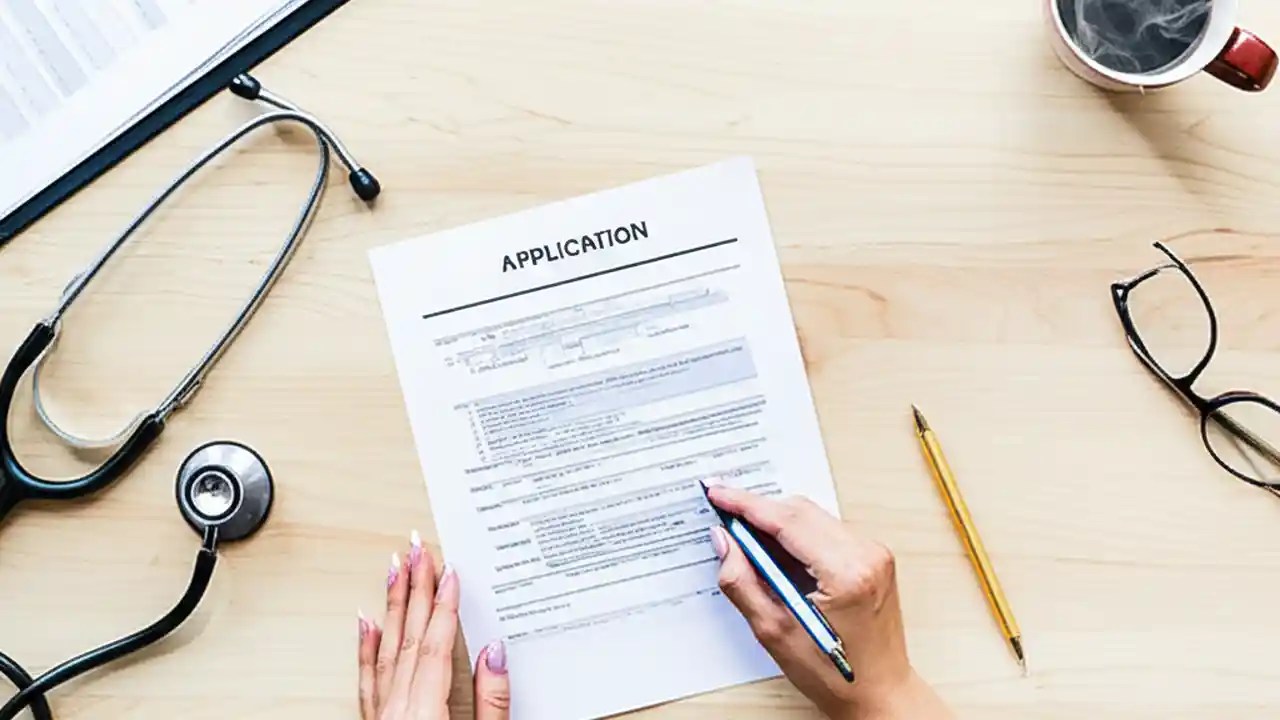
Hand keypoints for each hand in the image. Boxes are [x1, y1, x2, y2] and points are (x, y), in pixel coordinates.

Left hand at [357, 533, 510, 719]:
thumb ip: (491, 702)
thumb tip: (495, 655)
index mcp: (425, 713)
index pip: (435, 646)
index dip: (444, 604)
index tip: (449, 571)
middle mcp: (397, 710)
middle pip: (408, 637)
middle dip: (415, 588)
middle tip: (417, 551)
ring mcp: (381, 715)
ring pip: (385, 649)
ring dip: (392, 605)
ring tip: (395, 571)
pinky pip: (367, 677)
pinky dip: (368, 646)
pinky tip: (368, 622)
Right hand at [706, 486, 952, 719]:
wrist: (880, 694)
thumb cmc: (837, 675)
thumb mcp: (775, 632)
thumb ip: (743, 582)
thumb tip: (725, 542)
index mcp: (846, 574)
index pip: (787, 521)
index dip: (746, 504)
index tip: (719, 494)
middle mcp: (867, 555)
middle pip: (801, 511)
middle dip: (759, 509)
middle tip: (724, 513)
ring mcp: (874, 554)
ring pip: (813, 517)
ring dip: (778, 522)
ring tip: (748, 541)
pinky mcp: (874, 558)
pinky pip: (827, 530)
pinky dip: (798, 534)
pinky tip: (779, 553)